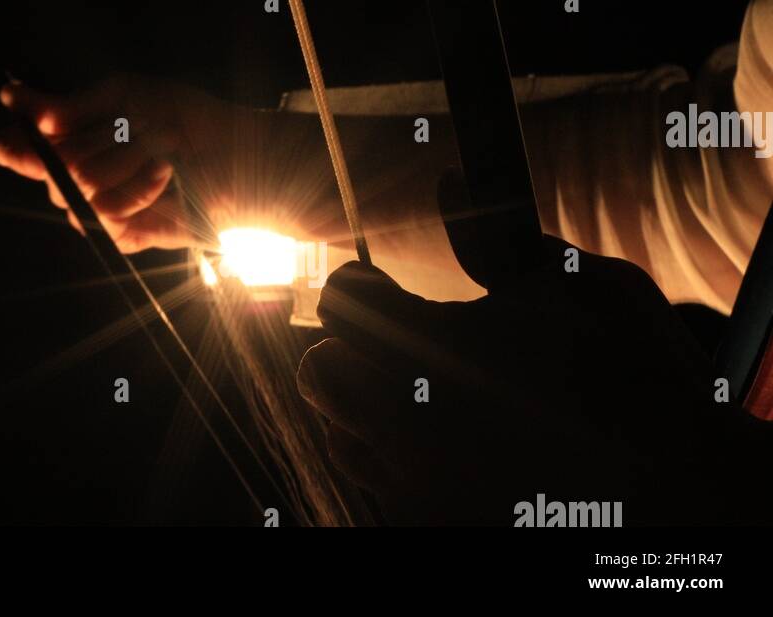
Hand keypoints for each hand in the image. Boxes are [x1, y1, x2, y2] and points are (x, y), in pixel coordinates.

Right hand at [0, 75, 247, 252]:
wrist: (236, 155)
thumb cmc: (186, 121)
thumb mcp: (128, 95)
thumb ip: (75, 104)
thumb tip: (17, 102)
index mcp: (73, 143)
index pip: (22, 150)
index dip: (16, 146)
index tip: (13, 140)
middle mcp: (78, 181)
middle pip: (53, 167)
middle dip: (98, 140)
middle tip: (136, 129)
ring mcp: (100, 211)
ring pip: (84, 188)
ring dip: (129, 161)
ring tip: (163, 153)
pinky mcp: (125, 236)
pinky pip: (110, 215)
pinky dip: (143, 189)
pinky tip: (167, 179)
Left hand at [297, 241, 769, 524]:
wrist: (680, 487)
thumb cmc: (631, 374)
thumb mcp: (573, 282)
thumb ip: (494, 238)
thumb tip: (450, 183)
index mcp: (432, 348)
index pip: (344, 301)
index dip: (359, 283)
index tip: (376, 283)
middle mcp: (406, 421)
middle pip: (323, 372)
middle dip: (348, 348)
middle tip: (399, 341)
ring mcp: (415, 485)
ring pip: (341, 437)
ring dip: (364, 407)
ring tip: (424, 394)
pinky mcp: (433, 525)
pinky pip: (383, 486)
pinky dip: (398, 460)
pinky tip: (450, 445)